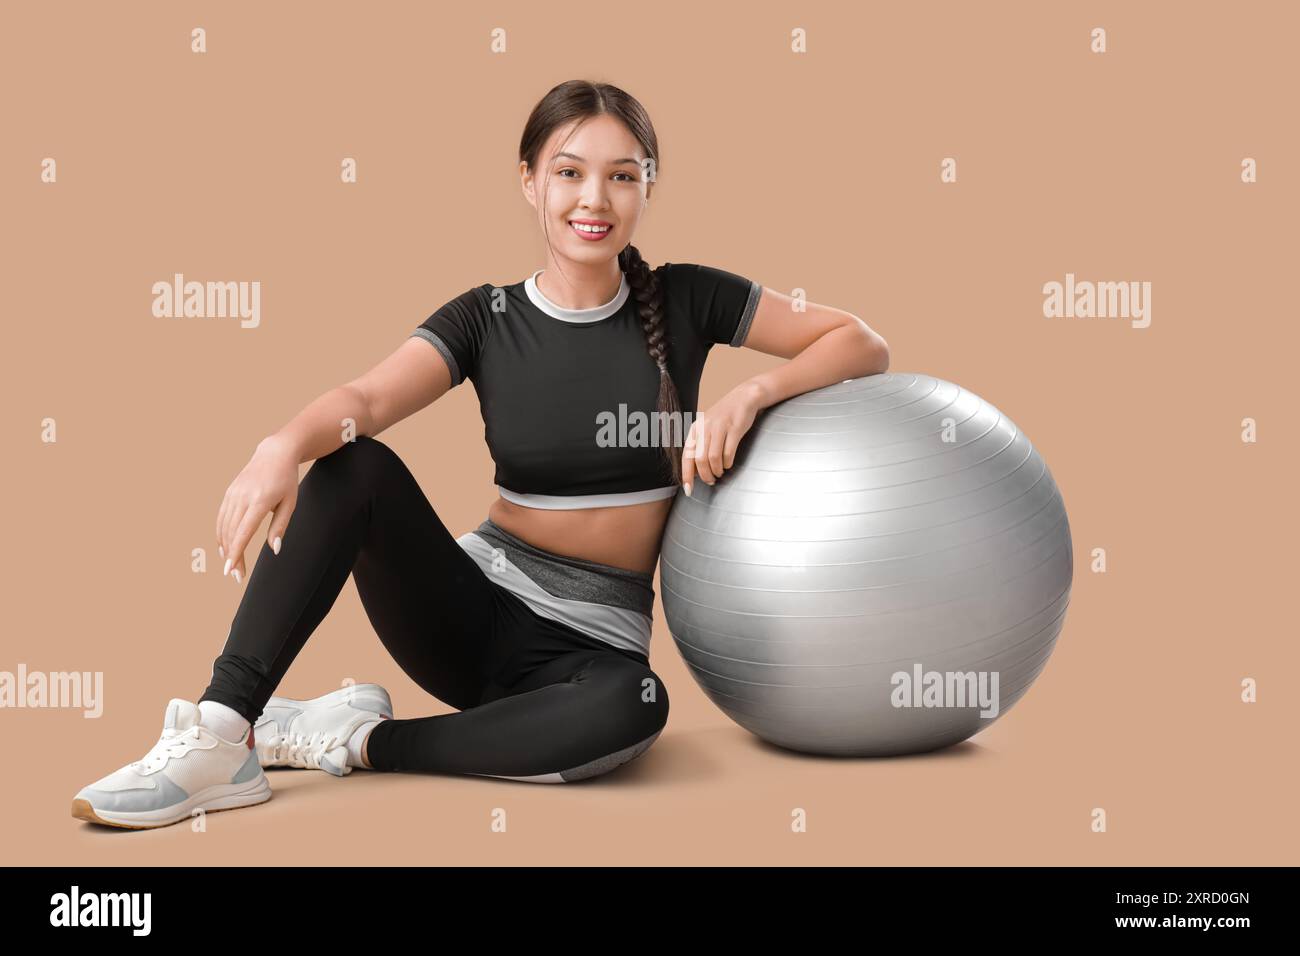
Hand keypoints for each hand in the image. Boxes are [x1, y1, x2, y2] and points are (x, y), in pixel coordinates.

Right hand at [215, 436, 300, 584]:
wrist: (274, 454)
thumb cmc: (287, 481)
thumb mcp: (290, 503)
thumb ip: (280, 527)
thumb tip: (274, 550)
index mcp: (260, 501)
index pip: (244, 532)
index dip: (236, 553)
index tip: (231, 570)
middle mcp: (242, 497)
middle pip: (231, 533)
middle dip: (232, 556)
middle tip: (236, 575)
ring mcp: (233, 494)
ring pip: (223, 526)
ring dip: (225, 547)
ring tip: (231, 564)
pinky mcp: (229, 492)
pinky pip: (221, 517)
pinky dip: (221, 534)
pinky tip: (224, 547)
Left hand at [681, 382, 763, 495]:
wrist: (744, 398)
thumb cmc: (725, 417)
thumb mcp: (708, 428)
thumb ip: (700, 446)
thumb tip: (695, 471)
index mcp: (695, 429)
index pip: (686, 456)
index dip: (686, 475)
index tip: (688, 490)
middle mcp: (704, 427)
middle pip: (700, 460)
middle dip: (705, 475)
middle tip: (711, 481)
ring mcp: (719, 427)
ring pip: (713, 458)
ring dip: (717, 470)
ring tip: (721, 472)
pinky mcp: (734, 428)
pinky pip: (728, 452)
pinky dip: (728, 462)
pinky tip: (729, 464)